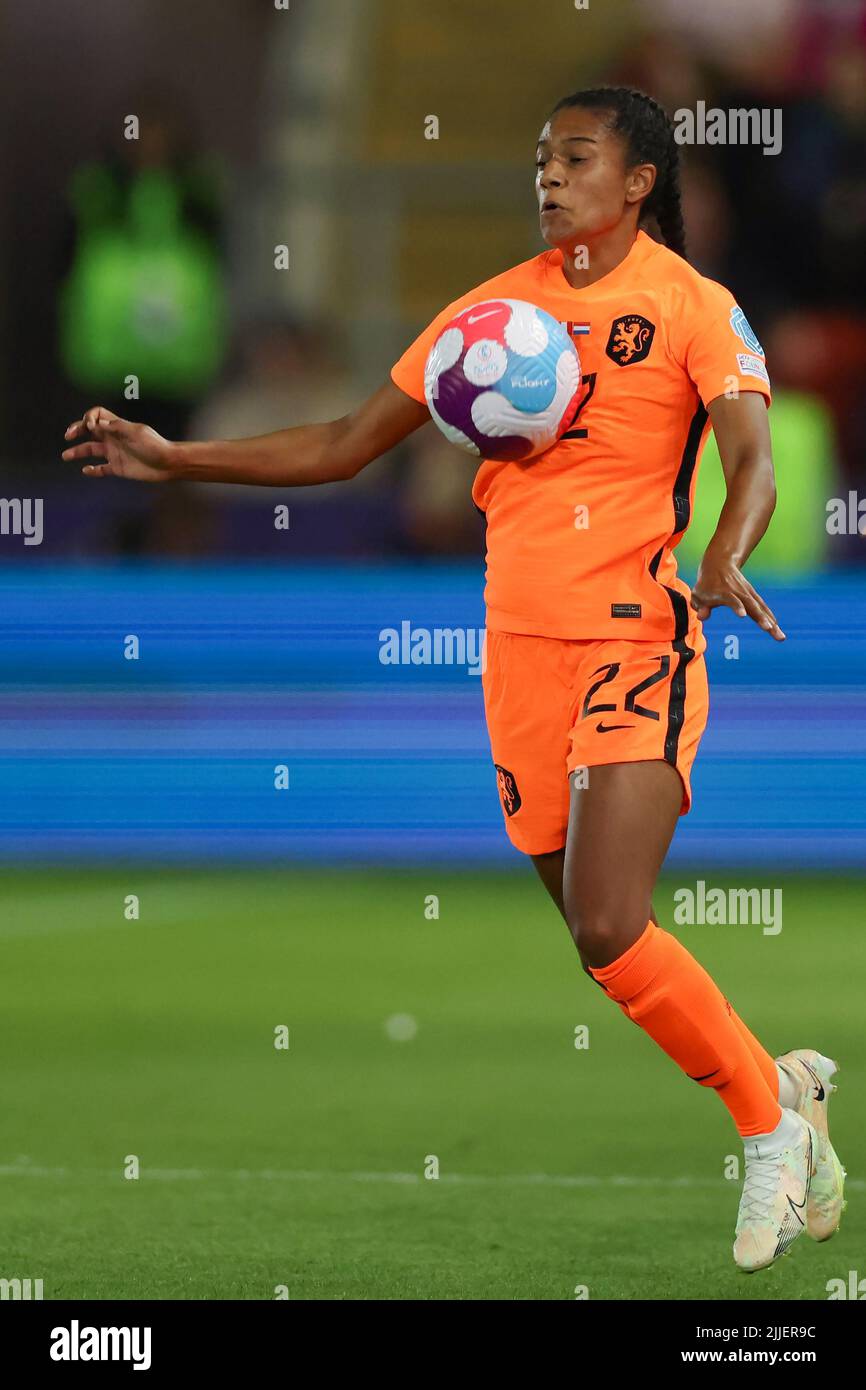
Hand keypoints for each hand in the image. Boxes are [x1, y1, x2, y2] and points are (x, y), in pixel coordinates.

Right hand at [62, 407, 177, 481]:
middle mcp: (113, 438)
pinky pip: (101, 469)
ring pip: (91, 450)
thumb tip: (97, 422)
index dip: (89, 418)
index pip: (97, 415)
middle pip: (89, 432)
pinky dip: (92, 470)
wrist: (167, 464)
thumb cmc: (154, 445)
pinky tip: (86, 470)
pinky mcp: (117, 468)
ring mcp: (114, 453)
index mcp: (117, 426)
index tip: (90, 427)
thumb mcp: (136, 432)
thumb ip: (116, 426)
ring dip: (77, 452)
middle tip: (68, 435)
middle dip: (77, 431)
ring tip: (66, 455)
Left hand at [691, 552, 784, 639]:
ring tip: (780, 636)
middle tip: (769, 628)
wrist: (719, 564)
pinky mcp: (753, 596)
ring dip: (770, 621)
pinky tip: (777, 629)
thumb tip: (702, 617)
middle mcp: (739, 592)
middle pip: (752, 605)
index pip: (732, 600)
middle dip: (761, 617)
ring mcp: (748, 594)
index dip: (737, 606)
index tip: (742, 615)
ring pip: (761, 608)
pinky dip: (770, 617)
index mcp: (724, 592)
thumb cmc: (706, 584)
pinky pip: (763, 608)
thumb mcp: (698, 594)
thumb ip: (700, 606)